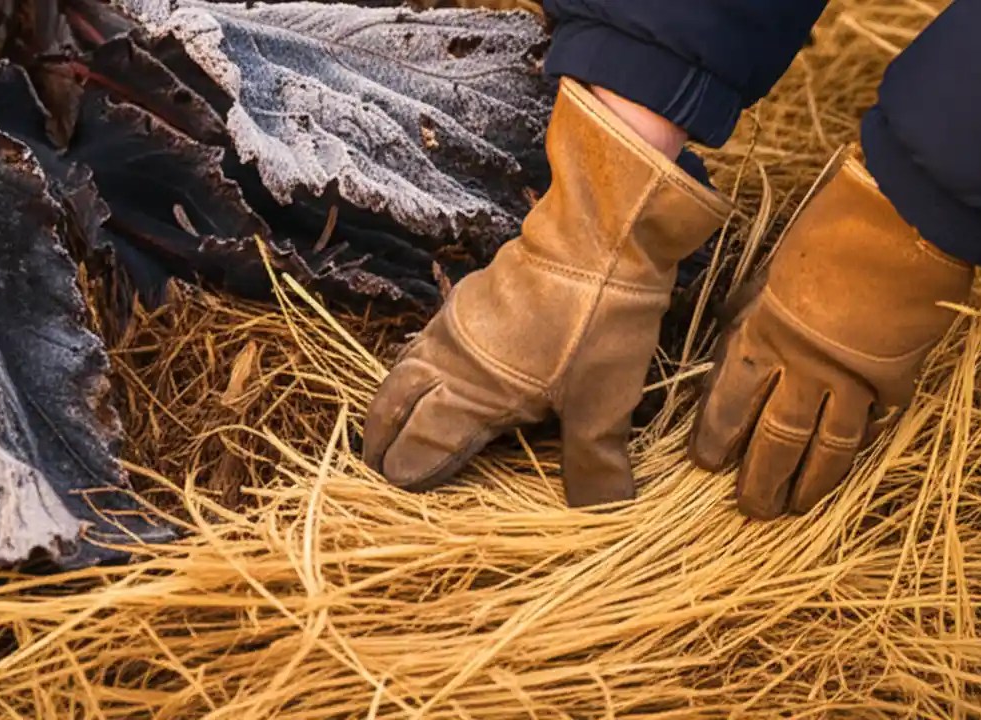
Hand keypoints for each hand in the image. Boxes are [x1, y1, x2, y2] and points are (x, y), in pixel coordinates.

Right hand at [363, 78, 728, 504]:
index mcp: (472, 397)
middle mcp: (447, 363)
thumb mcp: (605, 404)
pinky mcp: (467, 298)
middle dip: (382, 439)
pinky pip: (423, 341)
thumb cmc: (600, 325)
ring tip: (391, 422)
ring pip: (402, 370)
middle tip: (376, 463)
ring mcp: (452, 326)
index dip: (409, 472)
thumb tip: (604, 513)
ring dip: (391, 401)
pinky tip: (430, 366)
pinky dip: (413, 365)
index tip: (401, 492)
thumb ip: (595, 462)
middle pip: (394, 406)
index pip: (421, 446)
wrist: (600, 235)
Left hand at [688, 148, 973, 518]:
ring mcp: (852, 381)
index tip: (708, 463)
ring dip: (809, 483)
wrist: (900, 221)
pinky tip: (847, 463)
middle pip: (775, 440)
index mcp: (761, 339)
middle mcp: (802, 370)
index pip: (729, 406)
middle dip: (760, 481)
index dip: (716, 440)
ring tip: (797, 508)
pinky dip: (859, 446)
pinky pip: (873, 425)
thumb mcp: (767, 275)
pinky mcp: (897, 381)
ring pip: (826, 449)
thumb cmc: (825, 234)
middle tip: (751, 510)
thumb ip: (752, 319)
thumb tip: (737, 348)